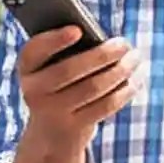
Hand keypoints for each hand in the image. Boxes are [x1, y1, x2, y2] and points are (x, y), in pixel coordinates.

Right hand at [17, 28, 143, 148]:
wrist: (51, 132)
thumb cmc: (59, 86)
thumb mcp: (54, 68)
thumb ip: (69, 51)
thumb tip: (104, 41)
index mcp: (27, 68)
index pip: (34, 50)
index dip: (54, 40)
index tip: (78, 29)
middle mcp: (33, 91)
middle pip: (69, 70)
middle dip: (101, 55)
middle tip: (124, 43)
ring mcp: (52, 113)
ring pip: (92, 88)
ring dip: (119, 70)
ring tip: (135, 58)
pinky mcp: (73, 128)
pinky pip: (104, 106)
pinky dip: (124, 90)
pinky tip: (136, 78)